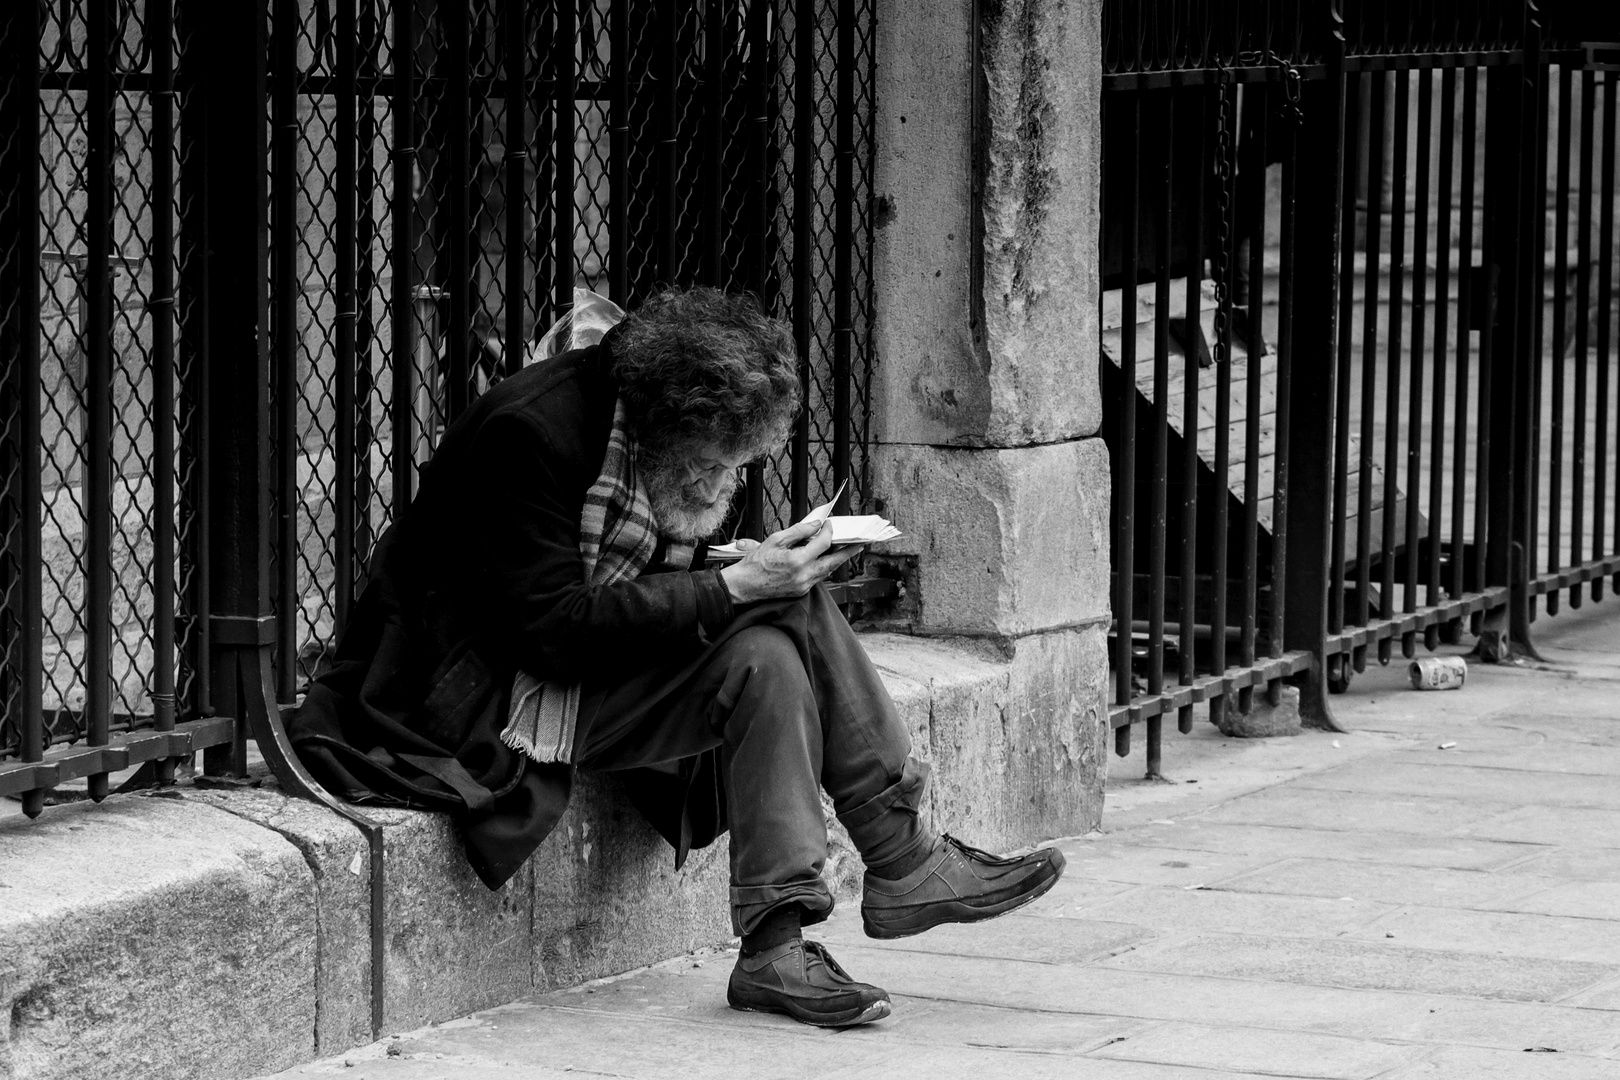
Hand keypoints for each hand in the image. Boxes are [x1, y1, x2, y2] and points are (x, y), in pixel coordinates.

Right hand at [719, 519, 862, 603]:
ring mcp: (803, 586)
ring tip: (844, 550)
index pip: (823, 543)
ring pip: (827, 571)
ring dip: (836, 559)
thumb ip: (798, 531)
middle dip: (848, 551)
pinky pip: (817, 577)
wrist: (744, 585)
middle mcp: (804, 576)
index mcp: (798, 561)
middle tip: (860, 543)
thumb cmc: (756, 562)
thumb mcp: (775, 539)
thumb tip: (816, 525)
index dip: (828, 531)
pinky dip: (822, 567)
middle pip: (834, 561)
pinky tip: (823, 558)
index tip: (828, 524)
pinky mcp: (801, 592)